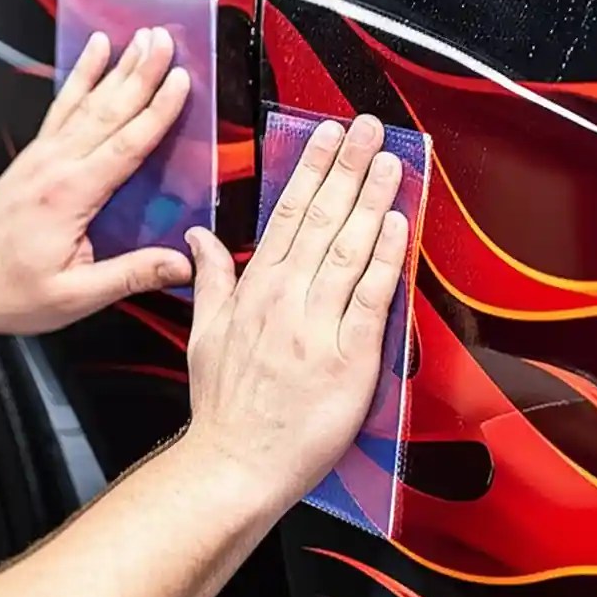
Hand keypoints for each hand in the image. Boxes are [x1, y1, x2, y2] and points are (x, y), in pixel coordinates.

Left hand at [0, 28, 192, 337]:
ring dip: (116, 68)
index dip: (158, 111)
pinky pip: (62, 108)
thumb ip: (131, 274)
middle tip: (164, 40)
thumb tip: (183, 263)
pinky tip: (92, 56)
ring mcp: (40, 157)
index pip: (126, 144)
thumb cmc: (10, 294)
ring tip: (138, 38)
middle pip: (108, 110)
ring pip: (87, 102)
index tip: (182, 81)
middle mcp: (54, 167)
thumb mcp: (76, 295)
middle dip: (141, 72)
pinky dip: (80, 79)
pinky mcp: (31, 158)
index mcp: (70, 196)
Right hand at [182, 115, 407, 503]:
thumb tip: (199, 238)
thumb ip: (210, 280)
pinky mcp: (348, 360)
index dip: (312, 170)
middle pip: (321, 220)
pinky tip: (397, 224)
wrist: (233, 467)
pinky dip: (385, 259)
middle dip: (348, 168)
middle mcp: (285, 301)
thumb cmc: (224, 408)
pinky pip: (371, 300)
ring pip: (348, 250)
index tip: (330, 136)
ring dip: (372, 200)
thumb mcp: (204, 336)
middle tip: (370, 128)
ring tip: (390, 161)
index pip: (286, 215)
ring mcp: (316, 328)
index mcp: (254, 291)